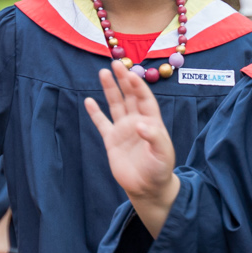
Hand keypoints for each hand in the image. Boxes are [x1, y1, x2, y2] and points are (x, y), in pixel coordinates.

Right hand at [84, 65, 180, 231]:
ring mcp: (123, 130)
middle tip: (116, 64)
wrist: (147, 188)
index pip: (144, 99)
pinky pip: (102, 124)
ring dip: (110, 90)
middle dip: (123, 80)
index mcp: (152, 122)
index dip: (138, 86)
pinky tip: (88, 101)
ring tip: (103, 73)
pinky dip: (95, 113)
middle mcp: (137, 122)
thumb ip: (154, 137)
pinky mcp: (112, 141)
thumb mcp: (163, 154)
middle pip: (129, 96)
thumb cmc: (160, 170)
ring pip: (116, 105)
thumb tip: (140, 124)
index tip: (130, 75)